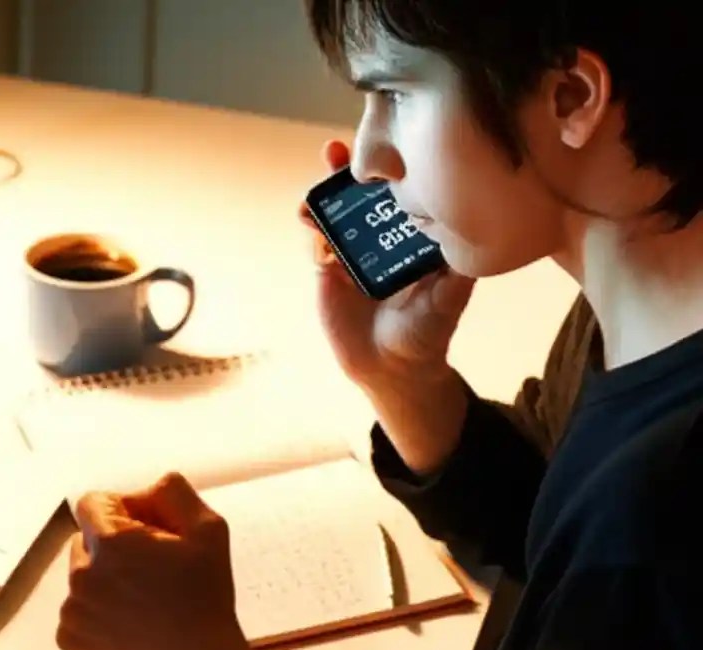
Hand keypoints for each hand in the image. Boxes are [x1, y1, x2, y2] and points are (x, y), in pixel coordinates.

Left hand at [57, 474, 302, 649]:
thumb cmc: (207, 601)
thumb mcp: (209, 530)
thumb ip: (174, 491)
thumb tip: (149, 487)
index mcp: (111, 542)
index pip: (92, 503)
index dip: (120, 510)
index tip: (143, 530)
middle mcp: (81, 573)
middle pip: (86, 541)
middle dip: (112, 547)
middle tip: (150, 570)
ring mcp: (73, 610)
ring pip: (82, 579)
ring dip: (105, 582)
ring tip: (144, 604)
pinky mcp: (70, 641)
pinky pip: (77, 614)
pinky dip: (97, 616)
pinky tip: (131, 627)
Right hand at [300, 140, 475, 386]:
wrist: (392, 368)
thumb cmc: (427, 332)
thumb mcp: (449, 297)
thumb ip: (458, 269)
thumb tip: (474, 235)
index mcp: (409, 240)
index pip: (398, 196)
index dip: (391, 172)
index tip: (388, 147)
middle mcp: (380, 240)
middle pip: (361, 196)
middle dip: (350, 170)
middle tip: (340, 149)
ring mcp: (352, 253)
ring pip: (335, 212)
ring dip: (325, 190)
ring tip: (321, 174)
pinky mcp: (328, 271)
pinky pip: (316, 240)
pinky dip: (311, 223)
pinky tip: (308, 213)